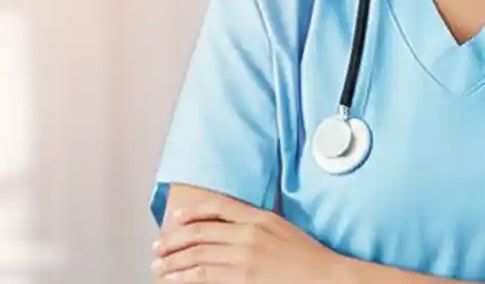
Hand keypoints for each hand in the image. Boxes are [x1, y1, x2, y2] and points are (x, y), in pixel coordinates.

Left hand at [151, 197, 341, 282]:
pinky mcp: (242, 278)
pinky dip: (184, 277)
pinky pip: (203, 276)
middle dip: (173, 241)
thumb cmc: (309, 258)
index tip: (175, 219)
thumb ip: (258, 225)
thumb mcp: (284, 230)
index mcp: (260, 218)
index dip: (193, 212)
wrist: (325, 277)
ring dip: (173, 262)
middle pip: (200, 232)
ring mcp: (244, 256)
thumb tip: (232, 228)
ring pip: (196, 255)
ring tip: (159, 268)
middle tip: (158, 248)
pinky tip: (174, 280)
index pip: (218, 207)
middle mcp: (249, 233)